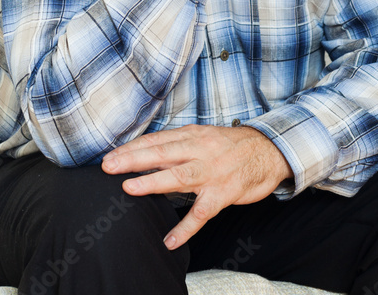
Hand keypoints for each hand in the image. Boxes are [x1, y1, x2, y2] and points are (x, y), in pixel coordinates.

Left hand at [102, 125, 291, 248]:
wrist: (268, 151)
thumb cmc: (228, 146)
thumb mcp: (202, 136)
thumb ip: (176, 145)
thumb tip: (144, 152)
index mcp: (192, 135)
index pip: (157, 140)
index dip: (133, 147)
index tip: (110, 155)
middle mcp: (199, 150)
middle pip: (162, 153)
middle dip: (134, 159)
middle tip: (109, 166)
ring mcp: (212, 173)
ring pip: (179, 177)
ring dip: (153, 183)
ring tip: (129, 189)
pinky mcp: (224, 194)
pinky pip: (202, 213)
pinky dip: (186, 228)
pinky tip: (170, 241)